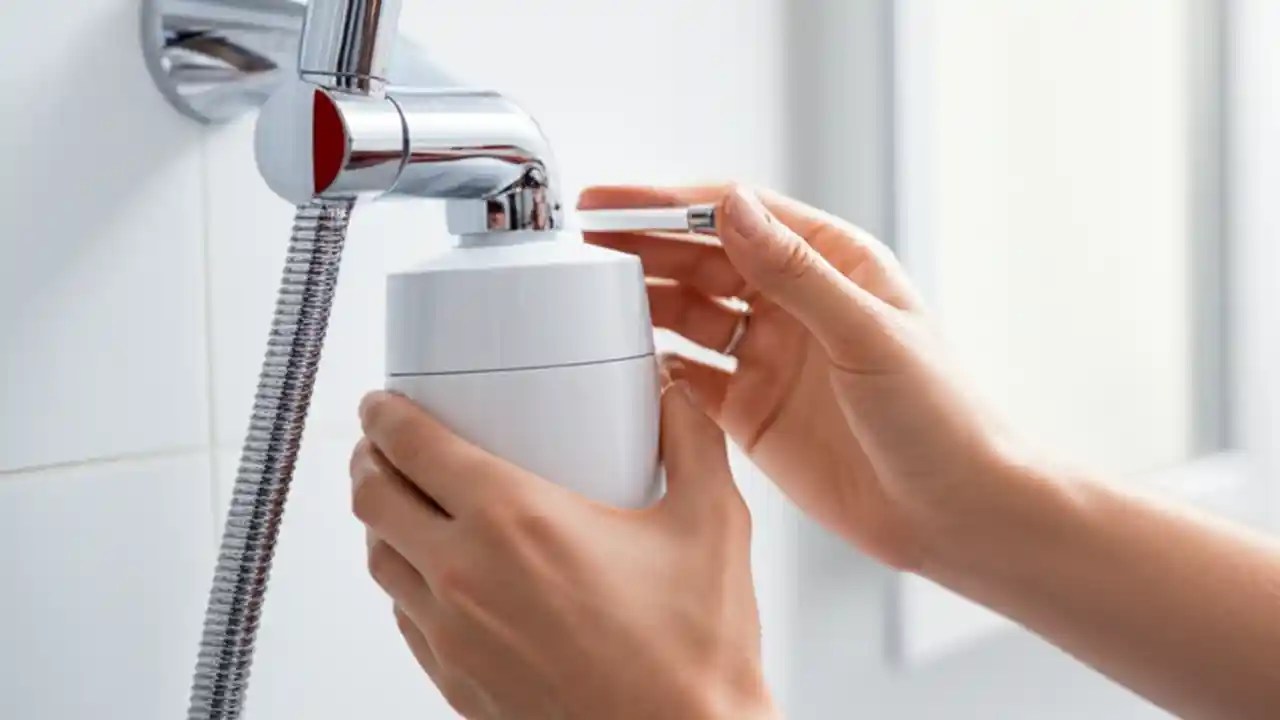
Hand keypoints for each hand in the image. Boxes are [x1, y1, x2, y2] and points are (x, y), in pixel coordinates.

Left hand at [350, 387, 776, 719]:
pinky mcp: (454, 682)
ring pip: (379, 559)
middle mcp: (465, 575)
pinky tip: (434, 574)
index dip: (385, 414)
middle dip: (369, 457)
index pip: (412, 447)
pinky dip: (404, 581)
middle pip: (373, 498)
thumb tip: (673, 393)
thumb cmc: (693, 650)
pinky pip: (402, 616)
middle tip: (383, 441)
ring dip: (380, 520)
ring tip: (404, 502)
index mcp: (515, 519)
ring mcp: (452, 636)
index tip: (384, 402)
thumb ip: (692, 440)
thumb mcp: (712, 522)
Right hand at [582, 185, 1013, 571]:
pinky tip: (624, 362)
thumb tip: (733, 205)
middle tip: (582, 243)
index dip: (668, 204)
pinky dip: (654, 369)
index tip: (611, 202)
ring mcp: (770, 358)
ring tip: (589, 297)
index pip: (737, 214)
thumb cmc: (941, 417)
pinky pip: (688, 380)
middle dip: (643, 247)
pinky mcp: (751, 413)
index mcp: (832, 265)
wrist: (956, 515)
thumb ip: (794, 271)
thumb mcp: (867, 332)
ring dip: (643, 302)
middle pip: (702, 259)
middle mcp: (796, 305)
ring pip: (689, 315)